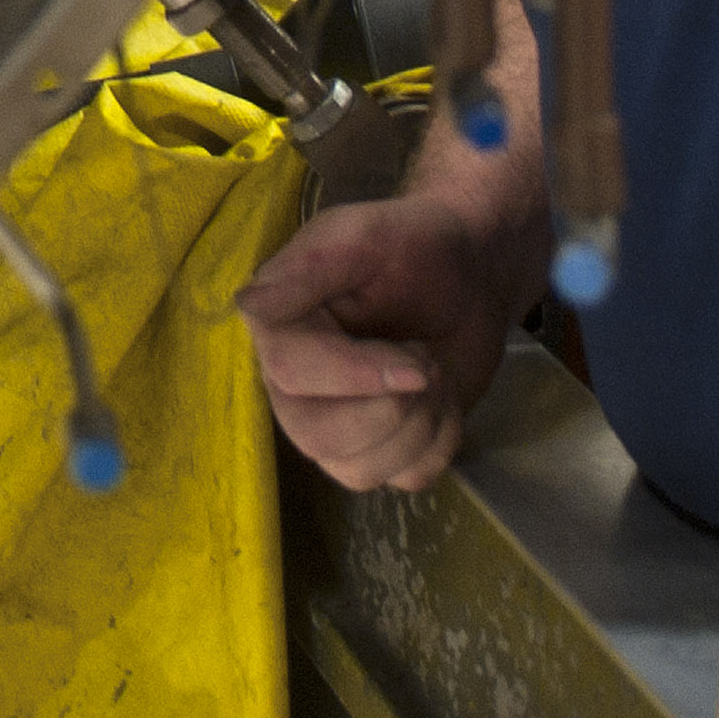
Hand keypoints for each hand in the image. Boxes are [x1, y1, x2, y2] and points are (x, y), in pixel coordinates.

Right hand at [236, 172, 541, 494]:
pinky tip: (444, 400)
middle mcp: (296, 389)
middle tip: (426, 360)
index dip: (355, 377)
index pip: (291, 374)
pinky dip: (442, 442)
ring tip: (434, 372)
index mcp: (281, 330)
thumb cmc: (412, 245)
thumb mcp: (362, 238)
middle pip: (319, 439)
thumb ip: (309, 266)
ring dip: (422, 424)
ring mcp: (339, 428)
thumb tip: (248, 304)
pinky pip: (407, 478)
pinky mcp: (384, 453)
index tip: (416, 365)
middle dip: (392, 408)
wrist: (470, 272)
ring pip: (362, 471)